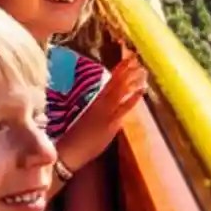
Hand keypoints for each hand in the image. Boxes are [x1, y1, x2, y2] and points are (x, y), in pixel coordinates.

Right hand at [55, 56, 147, 170]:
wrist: (68, 153)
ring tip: (142, 69)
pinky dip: (132, 99)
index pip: (109, 83)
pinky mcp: (109, 124)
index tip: (128, 59)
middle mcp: (100, 105)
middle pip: (115, 84)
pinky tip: (141, 90)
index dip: (119, 71)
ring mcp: (105, 114)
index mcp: (94, 103)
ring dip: (131, 80)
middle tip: (137, 57)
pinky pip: (123, 109)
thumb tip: (110, 107)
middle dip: (126, 70)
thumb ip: (97, 112)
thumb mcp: (86, 122)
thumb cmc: (74, 140)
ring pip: (120, 92)